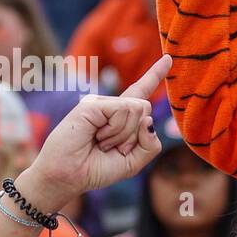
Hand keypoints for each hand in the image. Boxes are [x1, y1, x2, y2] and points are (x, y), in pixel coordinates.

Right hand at [20, 55, 171, 208]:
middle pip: (146, 109)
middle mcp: (111, 107)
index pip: (141, 92)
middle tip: (112, 147)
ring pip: (138, 110)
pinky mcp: (92, 104)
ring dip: (124, 136)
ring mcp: (100, 103)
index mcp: (121, 117)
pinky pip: (123, 111)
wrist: (68, 177)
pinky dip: (116, 130)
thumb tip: (149, 120)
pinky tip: (98, 137)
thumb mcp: (134, 162)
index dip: (155, 75)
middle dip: (135, 136)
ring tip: (102, 143)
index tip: (168, 59)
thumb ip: (150, 144)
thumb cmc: (96, 169)